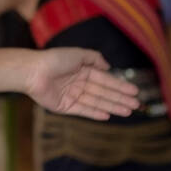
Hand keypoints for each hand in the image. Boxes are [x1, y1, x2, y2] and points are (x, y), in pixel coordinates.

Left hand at [23, 49, 139, 120]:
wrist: (34, 71)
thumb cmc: (55, 59)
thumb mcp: (78, 54)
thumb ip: (94, 59)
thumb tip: (108, 67)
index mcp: (82, 71)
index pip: (105, 80)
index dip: (120, 86)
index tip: (134, 91)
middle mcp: (79, 84)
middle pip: (103, 93)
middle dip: (120, 99)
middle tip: (136, 105)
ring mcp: (72, 96)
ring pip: (96, 102)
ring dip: (112, 107)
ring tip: (127, 111)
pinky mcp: (64, 107)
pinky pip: (83, 111)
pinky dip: (95, 113)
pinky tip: (108, 116)